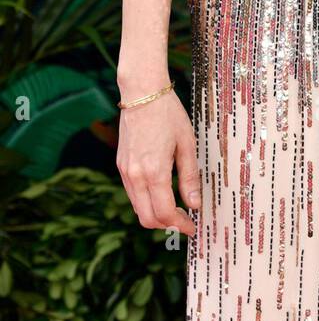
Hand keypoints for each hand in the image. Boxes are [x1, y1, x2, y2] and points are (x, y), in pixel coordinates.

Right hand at [116, 89, 201, 237]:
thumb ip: (189, 176)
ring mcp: (125, 172)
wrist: (142, 93)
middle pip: (148, 218)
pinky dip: (146, 202)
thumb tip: (195, 204)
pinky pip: (132, 194)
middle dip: (168, 225)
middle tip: (186, 221)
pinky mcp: (121, 166)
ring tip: (177, 209)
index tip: (193, 227)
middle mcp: (135, 176)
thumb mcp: (187, 144)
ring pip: (138, 208)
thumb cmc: (168, 114)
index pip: (165, 213)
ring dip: (156, 215)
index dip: (180, 225)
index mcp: (154, 172)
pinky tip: (162, 193)